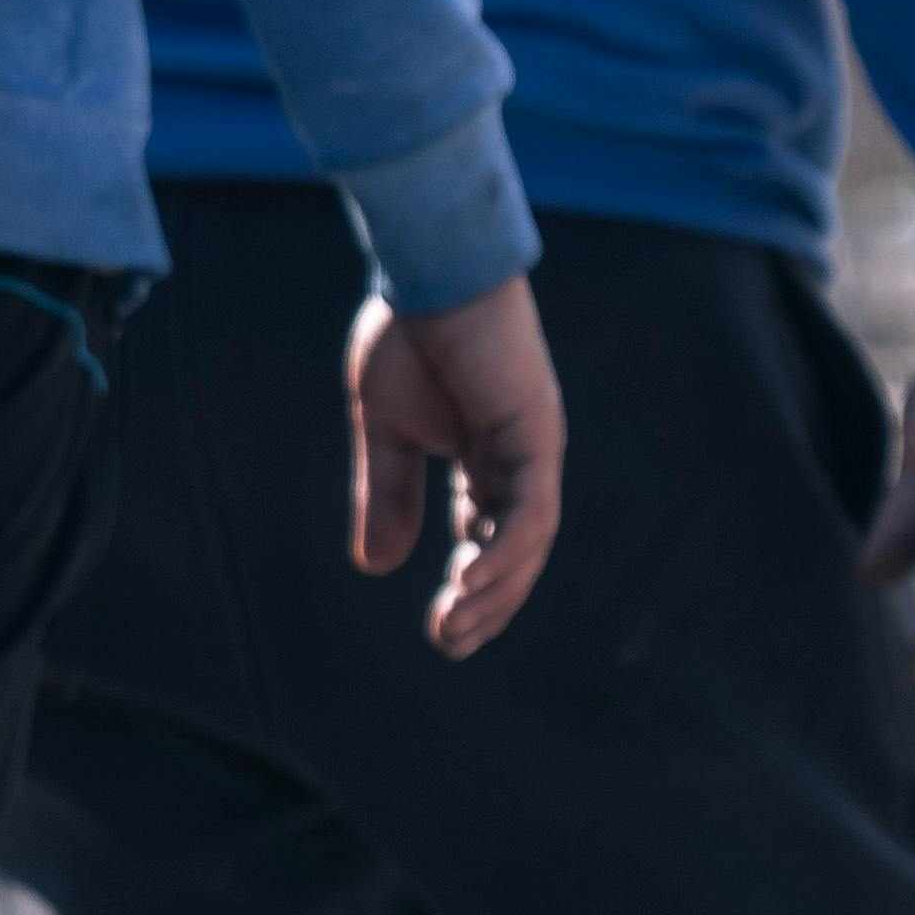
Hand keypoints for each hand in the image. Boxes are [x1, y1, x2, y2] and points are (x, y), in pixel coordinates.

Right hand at [346, 273, 562, 658]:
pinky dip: (504, 552)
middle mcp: (520, 460)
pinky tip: (467, 581)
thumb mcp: (385, 430)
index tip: (443, 633)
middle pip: (515, 553)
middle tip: (449, 643)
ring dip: (494, 590)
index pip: (489, 540)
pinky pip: (529, 510)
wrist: (424, 272)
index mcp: (487, 458)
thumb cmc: (407, 333)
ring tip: (452, 624)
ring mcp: (534, 449)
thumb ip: (389, 495)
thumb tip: (377, 569)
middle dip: (486, 604)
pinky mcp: (537, 435)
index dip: (470, 589)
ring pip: (527, 542)